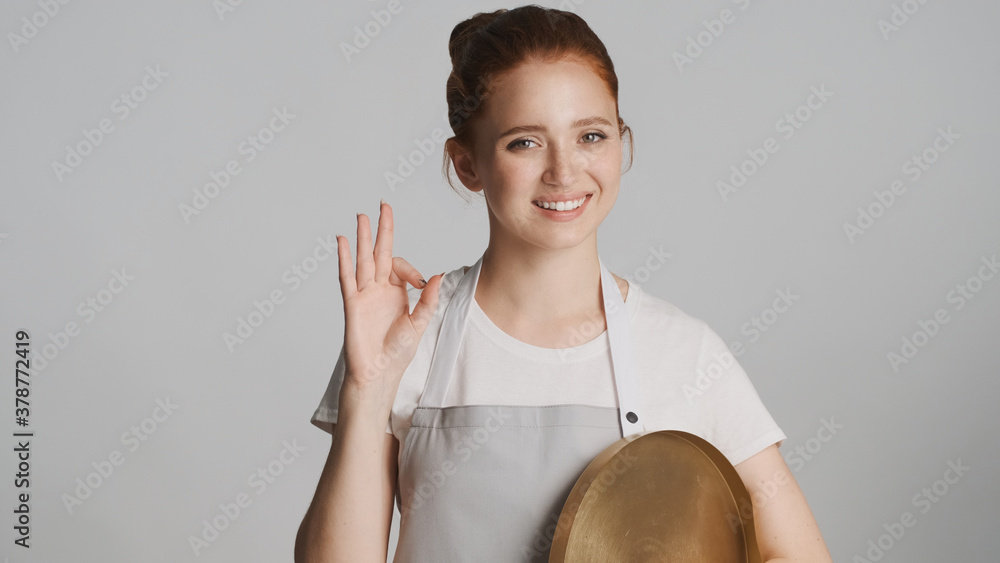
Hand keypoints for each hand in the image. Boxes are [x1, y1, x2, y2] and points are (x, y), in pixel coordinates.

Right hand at [336, 200, 442, 407]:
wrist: (379, 372)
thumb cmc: (398, 351)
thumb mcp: (419, 323)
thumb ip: (428, 300)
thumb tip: (438, 275)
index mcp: (396, 292)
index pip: (400, 266)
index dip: (411, 269)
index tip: (419, 283)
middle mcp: (379, 289)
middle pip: (380, 252)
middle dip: (383, 229)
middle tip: (384, 205)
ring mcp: (364, 294)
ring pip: (363, 259)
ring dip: (362, 237)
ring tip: (362, 216)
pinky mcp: (352, 303)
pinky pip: (347, 276)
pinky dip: (344, 258)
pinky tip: (342, 241)